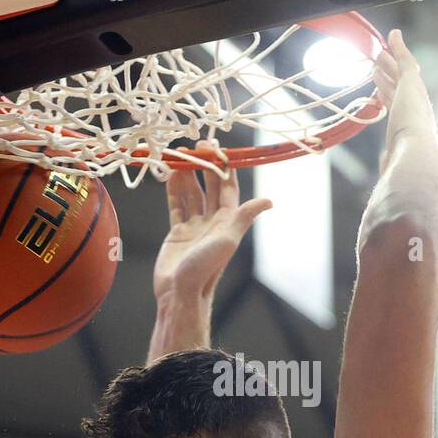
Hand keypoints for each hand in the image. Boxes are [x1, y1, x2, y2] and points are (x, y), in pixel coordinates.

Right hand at [153, 158, 271, 301]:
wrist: (181, 293)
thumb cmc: (206, 269)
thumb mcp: (227, 240)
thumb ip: (243, 218)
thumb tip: (269, 201)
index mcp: (227, 221)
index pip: (227, 187)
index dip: (223, 167)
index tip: (216, 148)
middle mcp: (212, 221)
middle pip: (209, 186)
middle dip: (203, 165)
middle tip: (195, 145)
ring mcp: (194, 226)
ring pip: (191, 193)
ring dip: (186, 174)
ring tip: (177, 155)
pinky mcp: (177, 232)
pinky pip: (176, 205)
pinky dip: (173, 190)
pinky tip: (169, 175)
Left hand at [361, 29, 437, 246]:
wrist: (419, 200)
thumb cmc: (409, 225)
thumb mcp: (396, 225)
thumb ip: (391, 230)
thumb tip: (380, 251)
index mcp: (416, 163)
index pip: (404, 138)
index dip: (394, 124)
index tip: (385, 113)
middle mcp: (421, 136)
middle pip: (404, 106)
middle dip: (393, 90)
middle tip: (383, 73)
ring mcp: (419, 117)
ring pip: (403, 86)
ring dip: (392, 69)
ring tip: (382, 53)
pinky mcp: (414, 99)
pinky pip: (405, 70)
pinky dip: (399, 52)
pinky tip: (392, 37)